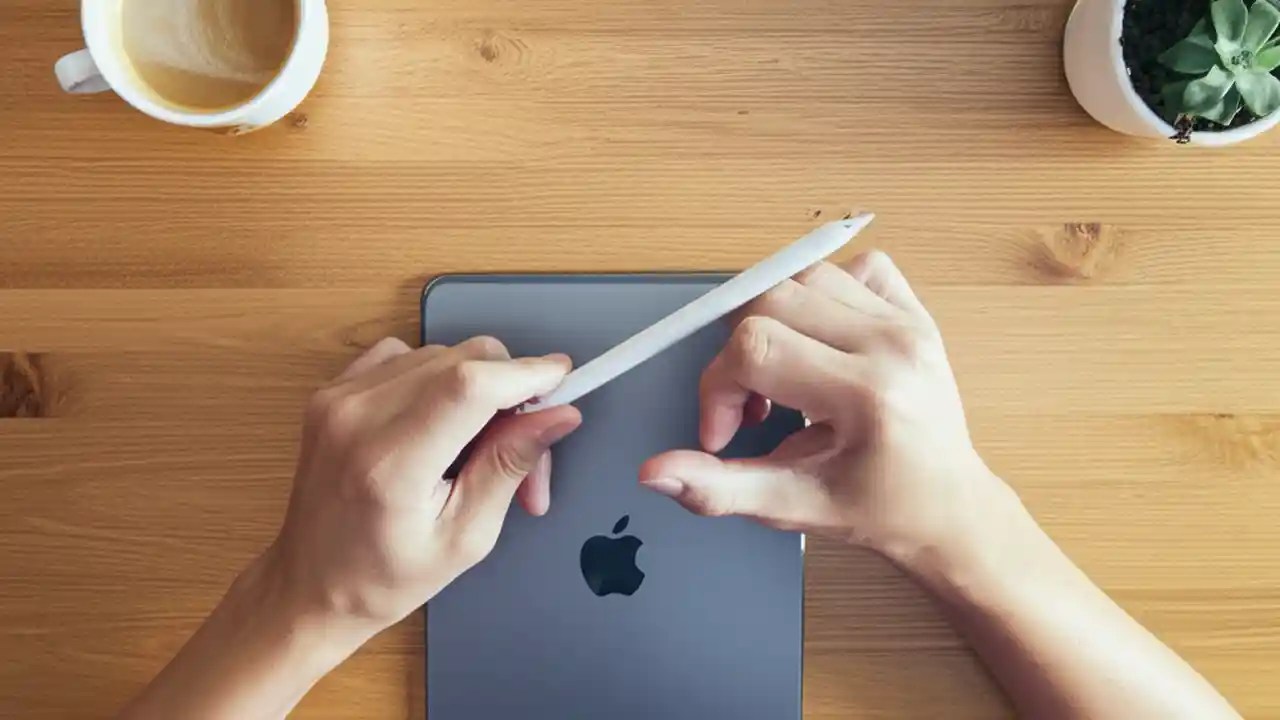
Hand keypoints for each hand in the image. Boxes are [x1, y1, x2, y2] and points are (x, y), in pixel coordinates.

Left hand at [267, 336, 581, 630]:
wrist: (310, 583)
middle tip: (524, 447)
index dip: (526, 374)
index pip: (471, 386)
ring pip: (441, 353)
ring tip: (477, 449)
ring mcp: (339, 398)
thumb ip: (510, 466)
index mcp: (391, 464)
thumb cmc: (384, 576)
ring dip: (477, 389)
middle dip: (510, 392)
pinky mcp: (333, 389)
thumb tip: (557, 415)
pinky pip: (407, 356)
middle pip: (462, 358)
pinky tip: (438, 423)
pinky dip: (437, 380)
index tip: (562, 379)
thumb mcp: (465, 538)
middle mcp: (358, 418)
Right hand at [639, 251, 1008, 562]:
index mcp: (867, 394)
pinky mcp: (913, 310)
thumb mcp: (793, 507)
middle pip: (770, 299)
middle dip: (738, 353)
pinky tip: (818, 343)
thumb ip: (719, 488)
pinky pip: (850, 268)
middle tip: (753, 408)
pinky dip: (818, 295)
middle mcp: (891, 344)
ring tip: (782, 379)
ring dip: (772, 322)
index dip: (718, 387)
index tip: (724, 432)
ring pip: (801, 277)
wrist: (950, 508)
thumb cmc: (879, 510)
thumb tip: (655, 473)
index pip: (755, 348)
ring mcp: (907, 321)